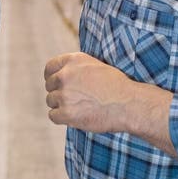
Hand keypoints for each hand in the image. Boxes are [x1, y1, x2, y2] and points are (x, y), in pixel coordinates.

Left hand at [44, 51, 175, 154]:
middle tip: (72, 99)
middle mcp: (65, 75)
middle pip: (49, 85)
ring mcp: (64, 94)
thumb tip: (61, 74)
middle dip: (58, 92)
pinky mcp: (66, 113)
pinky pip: (53, 116)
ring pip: (50, 101)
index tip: (55, 84)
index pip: (50, 67)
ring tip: (78, 108)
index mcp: (73, 60)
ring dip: (60, 106)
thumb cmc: (116, 86)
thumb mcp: (95, 66)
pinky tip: (75, 117)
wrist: (127, 104)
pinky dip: (62, 118)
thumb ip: (76, 68)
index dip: (51, 76)